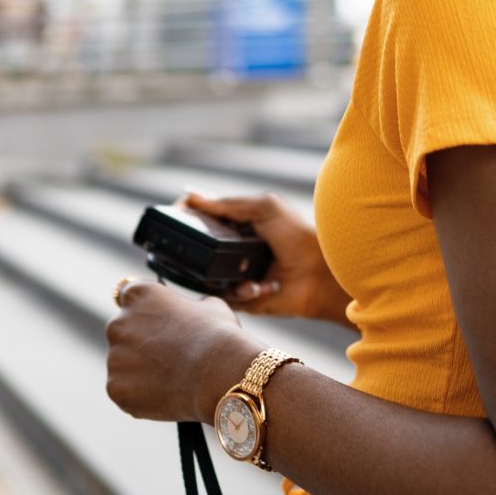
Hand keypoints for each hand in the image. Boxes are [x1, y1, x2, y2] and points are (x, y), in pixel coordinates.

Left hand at [105, 281, 256, 422]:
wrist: (217, 373)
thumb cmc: (217, 335)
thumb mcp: (209, 306)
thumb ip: (189, 306)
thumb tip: (191, 313)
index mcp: (138, 296)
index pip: (130, 299)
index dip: (146, 312)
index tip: (158, 324)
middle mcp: (118, 323)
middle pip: (123, 333)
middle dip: (141, 343)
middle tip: (169, 357)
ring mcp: (114, 358)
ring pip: (124, 365)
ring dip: (140, 370)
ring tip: (172, 379)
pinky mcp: (115, 387)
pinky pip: (125, 391)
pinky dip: (140, 395)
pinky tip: (165, 394)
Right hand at [183, 190, 352, 326]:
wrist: (320, 274)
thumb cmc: (298, 235)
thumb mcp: (265, 208)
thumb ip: (228, 204)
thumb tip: (189, 195)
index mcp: (237, 225)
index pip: (201, 221)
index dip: (186, 219)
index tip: (175, 218)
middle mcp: (233, 250)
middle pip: (198, 252)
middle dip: (200, 255)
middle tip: (217, 256)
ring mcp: (237, 274)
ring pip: (207, 278)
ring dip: (230, 278)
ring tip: (254, 279)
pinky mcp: (243, 298)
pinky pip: (225, 299)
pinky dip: (243, 293)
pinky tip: (264, 287)